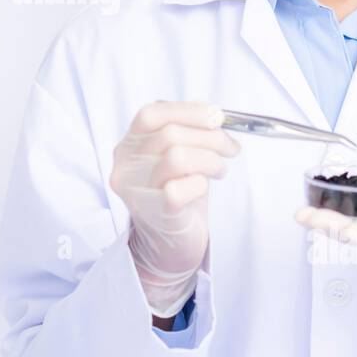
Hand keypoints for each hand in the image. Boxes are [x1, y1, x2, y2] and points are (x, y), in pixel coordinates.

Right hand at [109, 100, 241, 317]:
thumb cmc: (175, 195)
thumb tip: (209, 110)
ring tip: (219, 170)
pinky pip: (181, 188)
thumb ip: (185, 130)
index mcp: (129, 145)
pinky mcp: (154, 213)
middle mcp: (126, 166)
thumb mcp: (177, 156)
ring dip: (209, 160)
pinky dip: (200, 184)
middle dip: (211, 137)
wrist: (168, 246)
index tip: (217, 117)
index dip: (188, 111)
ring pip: (176, 156)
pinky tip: (202, 189)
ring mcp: (137, 190)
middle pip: (170, 134)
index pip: (151, 114)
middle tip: (230, 148)